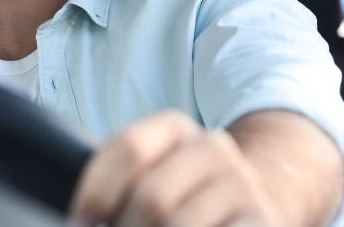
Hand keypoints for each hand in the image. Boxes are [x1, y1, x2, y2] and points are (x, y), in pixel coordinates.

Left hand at [70, 110, 282, 225]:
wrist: (246, 209)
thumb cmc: (179, 196)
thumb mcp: (149, 175)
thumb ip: (119, 182)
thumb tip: (81, 218)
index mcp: (175, 127)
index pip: (129, 149)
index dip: (96, 191)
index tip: (79, 220)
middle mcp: (212, 146)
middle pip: (152, 196)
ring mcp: (242, 182)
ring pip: (178, 225)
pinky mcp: (264, 217)